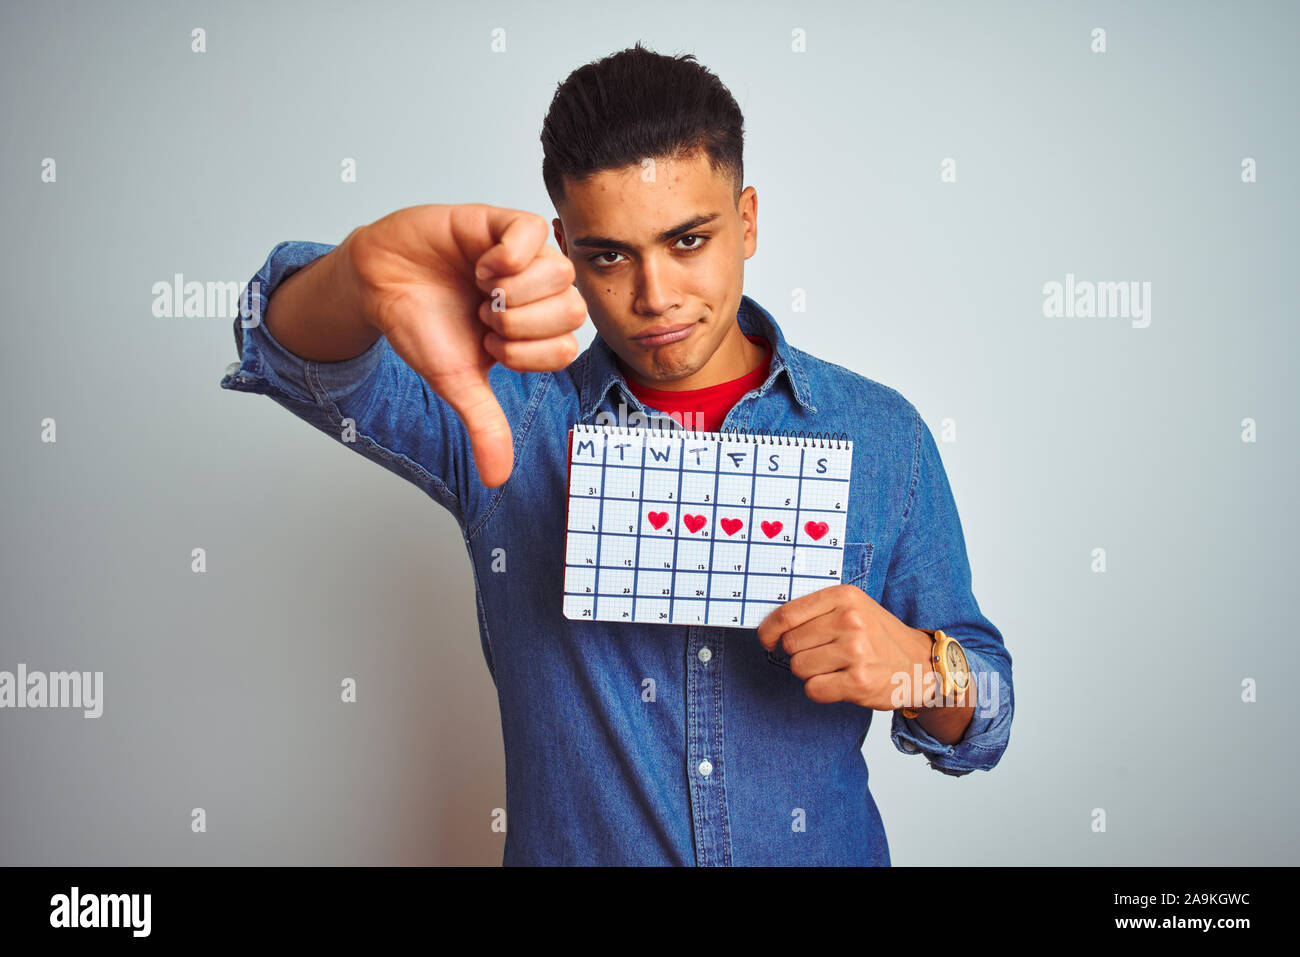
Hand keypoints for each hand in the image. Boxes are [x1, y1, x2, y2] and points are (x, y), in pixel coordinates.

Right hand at [342, 203, 587, 487]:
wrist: (378, 283)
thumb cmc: (422, 327)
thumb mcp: (456, 382)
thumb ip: (484, 426)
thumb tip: (497, 480)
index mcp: (536, 329)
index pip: (568, 346)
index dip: (528, 354)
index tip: (489, 348)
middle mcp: (537, 292)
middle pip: (574, 309)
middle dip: (522, 325)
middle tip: (483, 318)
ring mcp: (523, 256)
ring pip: (560, 271)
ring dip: (515, 291)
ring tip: (480, 290)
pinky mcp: (500, 223)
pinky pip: (534, 228)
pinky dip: (511, 253)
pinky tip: (482, 263)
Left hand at [756, 584, 932, 709]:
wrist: (920, 665)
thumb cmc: (879, 637)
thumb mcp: (853, 608)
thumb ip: (817, 611)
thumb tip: (771, 625)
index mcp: (844, 597)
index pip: (787, 614)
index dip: (768, 631)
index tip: (767, 640)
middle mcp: (850, 620)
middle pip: (791, 643)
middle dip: (799, 653)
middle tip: (823, 655)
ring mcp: (856, 651)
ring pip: (799, 667)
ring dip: (810, 673)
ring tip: (835, 668)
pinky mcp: (859, 682)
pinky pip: (813, 689)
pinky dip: (821, 690)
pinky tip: (840, 683)